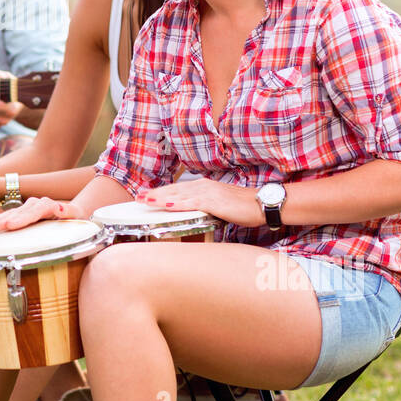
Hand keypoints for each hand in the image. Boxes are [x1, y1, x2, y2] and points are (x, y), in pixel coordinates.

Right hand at [0, 196, 81, 230]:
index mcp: (49, 205)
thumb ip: (69, 211)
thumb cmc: (77, 218)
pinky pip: (9, 215)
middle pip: (20, 212)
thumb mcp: (77, 215)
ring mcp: (29, 207)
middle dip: (7, 219)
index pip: (34, 211)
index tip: (11, 224)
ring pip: (12, 213)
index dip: (22, 218)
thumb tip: (61, 209)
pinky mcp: (24, 213)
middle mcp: (37, 204)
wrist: (75, 212)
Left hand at [137, 178, 261, 227]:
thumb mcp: (219, 207)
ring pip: (179, 196)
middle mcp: (203, 187)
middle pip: (174, 191)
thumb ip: (204, 208)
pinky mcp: (215, 202)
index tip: (145, 195)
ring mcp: (208, 193)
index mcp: (203, 187)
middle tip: (138, 197)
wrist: (262, 204)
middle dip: (155, 194)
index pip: (177, 190)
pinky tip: (167, 206)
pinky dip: (179, 204)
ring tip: (145, 200)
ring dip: (161, 198)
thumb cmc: (243, 207)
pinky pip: (193, 204)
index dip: (160, 192)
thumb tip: (193, 214)